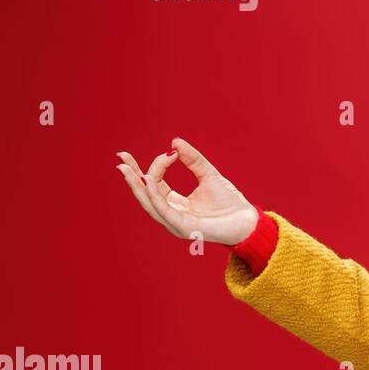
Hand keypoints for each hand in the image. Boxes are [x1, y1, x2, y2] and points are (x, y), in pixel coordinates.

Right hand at [115, 137, 259, 245]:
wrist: (248, 220)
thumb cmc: (230, 203)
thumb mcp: (209, 175)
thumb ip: (193, 160)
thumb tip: (175, 142)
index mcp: (176, 204)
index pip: (155, 184)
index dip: (155, 167)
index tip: (170, 152)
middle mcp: (171, 214)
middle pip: (146, 194)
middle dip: (132, 176)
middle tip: (121, 157)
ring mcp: (175, 222)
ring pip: (150, 202)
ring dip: (138, 184)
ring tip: (128, 168)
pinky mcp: (182, 227)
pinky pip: (163, 209)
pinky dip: (154, 194)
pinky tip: (149, 180)